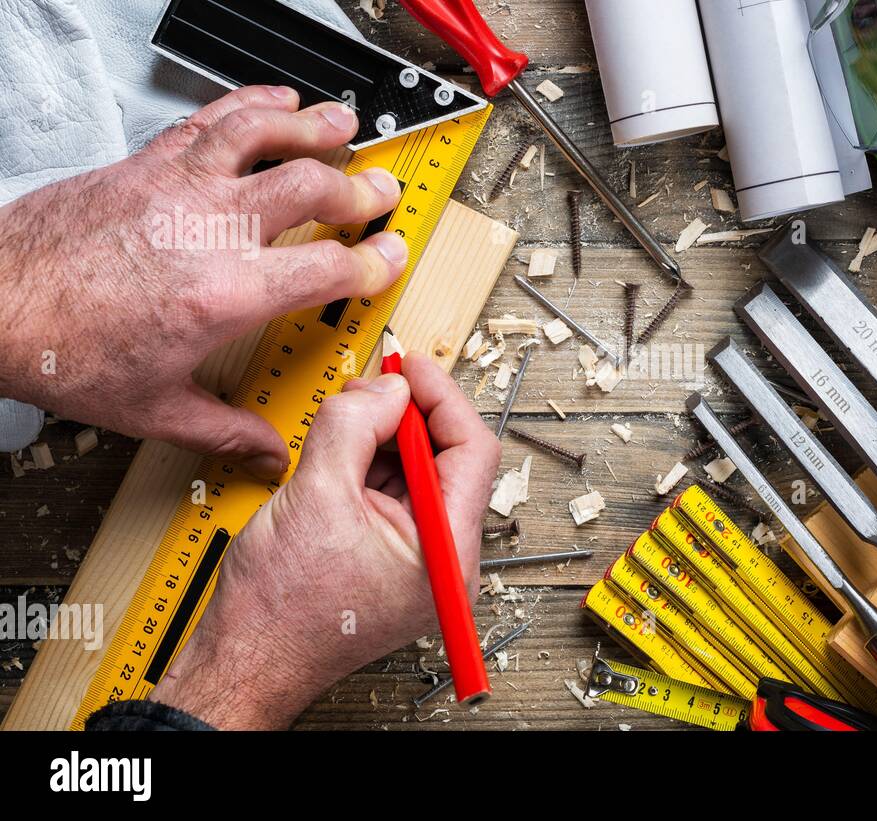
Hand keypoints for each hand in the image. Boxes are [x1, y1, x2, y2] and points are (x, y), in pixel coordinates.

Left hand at [0, 86, 407, 477]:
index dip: (373, 262)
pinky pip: (211, 120)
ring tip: (344, 123)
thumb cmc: (62, 350)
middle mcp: (210, 231)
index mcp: (225, 294)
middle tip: (380, 193)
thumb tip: (265, 453)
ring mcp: (178, 188)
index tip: (387, 258)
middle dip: (360, 189)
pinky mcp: (147, 166)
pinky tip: (272, 101)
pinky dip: (250, 104)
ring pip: (265, 136)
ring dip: (314, 126)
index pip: (328, 267)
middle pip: (311, 188)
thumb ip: (224, 431)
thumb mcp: (154, 408)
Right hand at [148, 353, 500, 728]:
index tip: (408, 368)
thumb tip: (386, 387)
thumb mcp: (316, 491)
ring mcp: (422, 563)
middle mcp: (447, 560)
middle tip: (366, 391)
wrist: (244, 662)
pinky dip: (369, 467)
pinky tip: (338, 459)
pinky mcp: (396, 561)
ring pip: (418, 474)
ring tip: (341, 428)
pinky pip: (395, 497)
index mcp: (448, 551)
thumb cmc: (279, 610)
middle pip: (447, 458)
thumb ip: (354, 425)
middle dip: (405, 417)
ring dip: (383, 440)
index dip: (439, 397)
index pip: (472, 448)